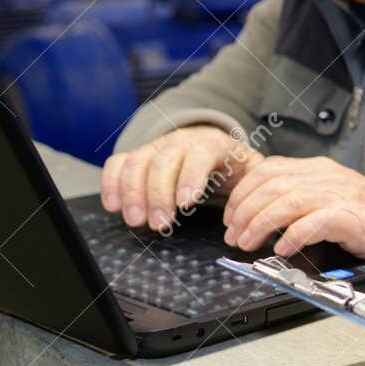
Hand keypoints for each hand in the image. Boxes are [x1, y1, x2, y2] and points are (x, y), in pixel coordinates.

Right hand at [101, 125, 261, 231]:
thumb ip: (252, 184)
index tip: (185, 203)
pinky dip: (111, 183)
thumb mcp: (248, 170)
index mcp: (211, 144)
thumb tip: (252, 207)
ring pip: (138, 162)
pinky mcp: (138, 156)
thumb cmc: (230, 165)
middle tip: (159, 223)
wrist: (214, 146)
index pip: (199, 155)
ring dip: (133, 194)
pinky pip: (118, 163)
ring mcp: (156, 147)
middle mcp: (180, 142)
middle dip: (158, 194)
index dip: (190, 177)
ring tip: (136, 221)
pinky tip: (113, 206)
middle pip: (163, 162)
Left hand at [221, 154, 364, 258]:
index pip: (268, 170)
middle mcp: (326, 177)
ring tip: (248, 244)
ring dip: (259, 225)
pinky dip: (291, 237)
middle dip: (243, 212)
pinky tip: (281, 249)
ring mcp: (338, 195)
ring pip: (284, 202)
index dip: (242, 192)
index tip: (231, 215)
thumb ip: (303, 195)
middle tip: (233, 235)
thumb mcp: (333, 195)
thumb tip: (263, 211)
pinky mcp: (350, 218)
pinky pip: (311, 224)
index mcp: (318, 169)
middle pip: (270, 186)